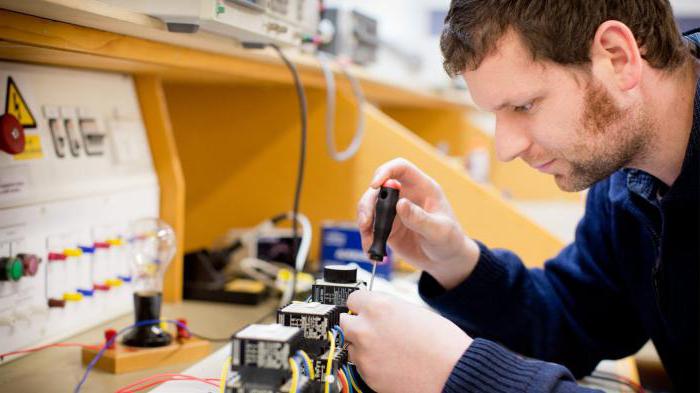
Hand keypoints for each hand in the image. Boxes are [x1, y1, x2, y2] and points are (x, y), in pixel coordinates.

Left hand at [340, 290, 471, 392]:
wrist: (453, 372)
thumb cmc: (442, 342)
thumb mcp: (413, 311)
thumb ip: (388, 309)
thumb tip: (377, 313)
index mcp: (378, 306)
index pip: (352, 298)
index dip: (361, 305)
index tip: (364, 309)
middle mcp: (366, 328)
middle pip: (344, 321)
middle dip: (357, 324)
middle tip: (372, 330)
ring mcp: (364, 353)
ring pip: (350, 344)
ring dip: (361, 345)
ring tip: (386, 349)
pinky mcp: (366, 374)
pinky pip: (358, 364)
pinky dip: (369, 363)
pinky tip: (388, 362)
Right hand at [358, 158, 479, 288]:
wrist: (445, 261)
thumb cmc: (449, 240)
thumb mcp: (439, 231)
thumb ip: (420, 218)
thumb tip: (400, 204)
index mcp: (422, 188)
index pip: (401, 168)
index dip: (386, 171)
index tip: (375, 185)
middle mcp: (405, 195)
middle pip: (379, 189)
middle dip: (367, 204)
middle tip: (365, 223)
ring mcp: (394, 211)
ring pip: (369, 208)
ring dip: (364, 224)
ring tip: (369, 243)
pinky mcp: (387, 227)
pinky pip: (370, 228)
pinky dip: (367, 239)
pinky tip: (372, 251)